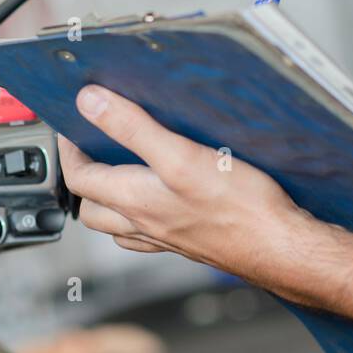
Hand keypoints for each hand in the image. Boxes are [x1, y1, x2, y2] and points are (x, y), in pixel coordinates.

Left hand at [57, 84, 309, 284]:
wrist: (282, 248)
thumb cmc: (239, 207)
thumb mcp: (181, 155)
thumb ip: (133, 128)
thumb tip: (90, 104)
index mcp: (135, 201)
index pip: (80, 179)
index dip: (69, 150)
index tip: (73, 125)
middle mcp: (145, 225)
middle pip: (92, 207)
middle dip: (84, 178)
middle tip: (91, 149)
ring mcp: (167, 238)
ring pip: (119, 226)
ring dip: (109, 202)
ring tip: (118, 173)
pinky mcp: (191, 243)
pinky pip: (149, 236)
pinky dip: (140, 219)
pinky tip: (159, 203)